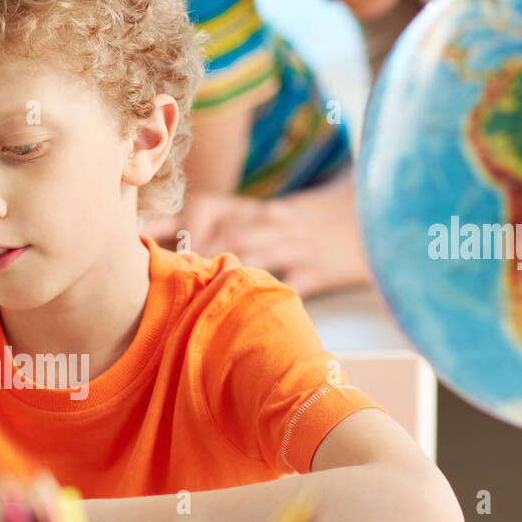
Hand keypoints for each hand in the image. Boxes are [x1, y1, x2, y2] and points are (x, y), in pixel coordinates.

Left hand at [142, 181, 371, 296]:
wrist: (377, 219)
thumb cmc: (313, 224)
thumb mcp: (274, 217)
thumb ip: (230, 227)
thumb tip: (171, 242)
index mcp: (257, 208)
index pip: (208, 208)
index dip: (175, 225)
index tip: (145, 241)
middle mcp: (272, 222)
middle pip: (222, 233)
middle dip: (191, 253)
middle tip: (160, 276)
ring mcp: (295, 245)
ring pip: (251, 254)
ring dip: (218, 273)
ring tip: (187, 293)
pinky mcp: (317, 271)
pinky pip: (287, 285)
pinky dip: (262, 298)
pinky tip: (239, 314)